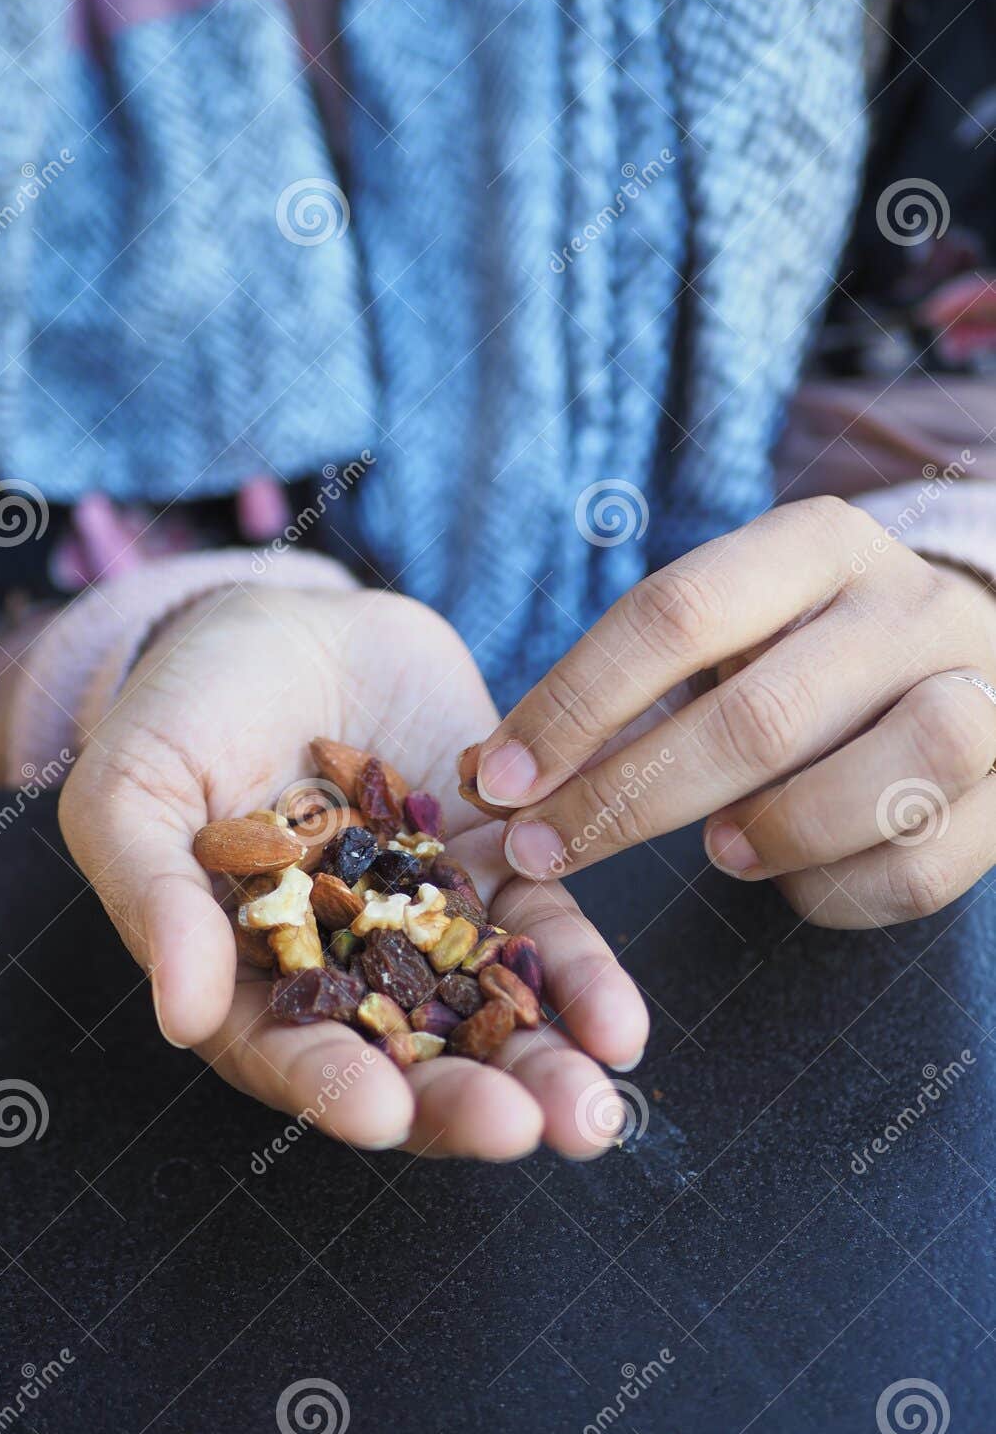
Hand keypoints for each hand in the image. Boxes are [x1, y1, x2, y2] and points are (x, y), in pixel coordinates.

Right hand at [59, 583, 647, 1158]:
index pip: (291, 1054)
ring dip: (543, 1066)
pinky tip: (621, 1026)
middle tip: (528, 1127)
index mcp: (248, 975)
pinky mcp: (497, 866)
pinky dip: (581, 980)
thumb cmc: (179, 711)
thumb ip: (157, 899)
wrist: (282, 624)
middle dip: (468, 1103)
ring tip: (593, 1109)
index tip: (384, 1115)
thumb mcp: (134, 793)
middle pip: (408, 1059)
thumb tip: (183, 1019)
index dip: (334, 1090)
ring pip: (489, 1014)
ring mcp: (429, 921)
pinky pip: (545, 932)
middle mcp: (347, 969)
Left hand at [471, 497, 995, 927]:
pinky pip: (924, 864)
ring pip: (886, 778)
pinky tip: (797, 877)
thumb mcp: (730, 634)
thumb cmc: (811, 650)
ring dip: (775, 833)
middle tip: (544, 853)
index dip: (574, 704)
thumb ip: (627, 695)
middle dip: (629, 800)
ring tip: (718, 850)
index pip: (677, 613)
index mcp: (816, 544)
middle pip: (759, 717)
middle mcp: (908, 603)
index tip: (497, 781)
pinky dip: (841, 889)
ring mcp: (983, 690)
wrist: (983, 651)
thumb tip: (488, 773)